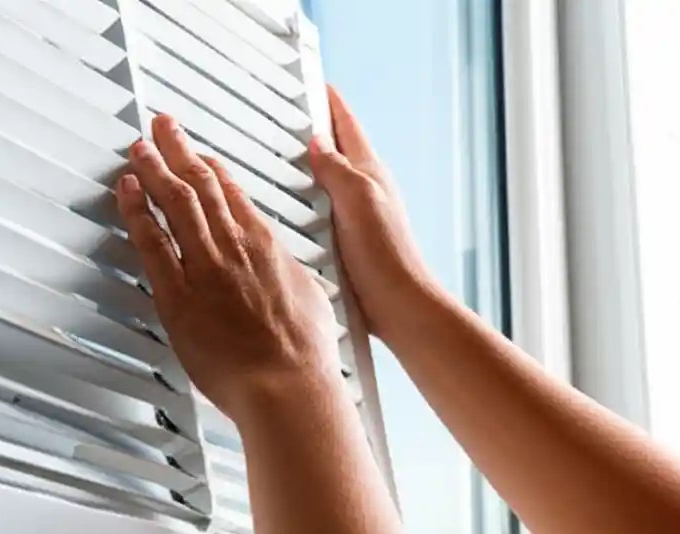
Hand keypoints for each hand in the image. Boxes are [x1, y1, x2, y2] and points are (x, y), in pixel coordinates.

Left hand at [116, 115, 344, 419]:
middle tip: (162, 127)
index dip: (211, 167)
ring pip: (175, 201)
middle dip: (178, 149)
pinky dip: (137, 211)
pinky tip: (127, 191)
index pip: (232, 192)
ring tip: (139, 147)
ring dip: (154, 168)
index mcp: (265, 245)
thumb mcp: (311, 296)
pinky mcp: (178, 297)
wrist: (289, 385)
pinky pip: (152, 243)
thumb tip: (286, 269)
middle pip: (200, 183)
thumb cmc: (304, 354)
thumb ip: (289, 274)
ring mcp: (204, 269)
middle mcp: (234, 247)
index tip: (199, 154)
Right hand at [307, 88, 435, 340]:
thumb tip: (317, 142)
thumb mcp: (357, 200)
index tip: (312, 83)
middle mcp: (364, 190)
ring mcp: (357, 215)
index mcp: (368, 173)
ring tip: (281, 156)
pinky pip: (323, 207)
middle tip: (287, 116)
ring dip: (308, 165)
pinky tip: (291, 207)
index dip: (329, 102)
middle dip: (315, 129)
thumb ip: (336, 168)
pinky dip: (307, 197)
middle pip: (337, 148)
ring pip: (328, 178)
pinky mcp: (348, 240)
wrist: (398, 305)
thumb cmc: (385, 254)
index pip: (347, 124)